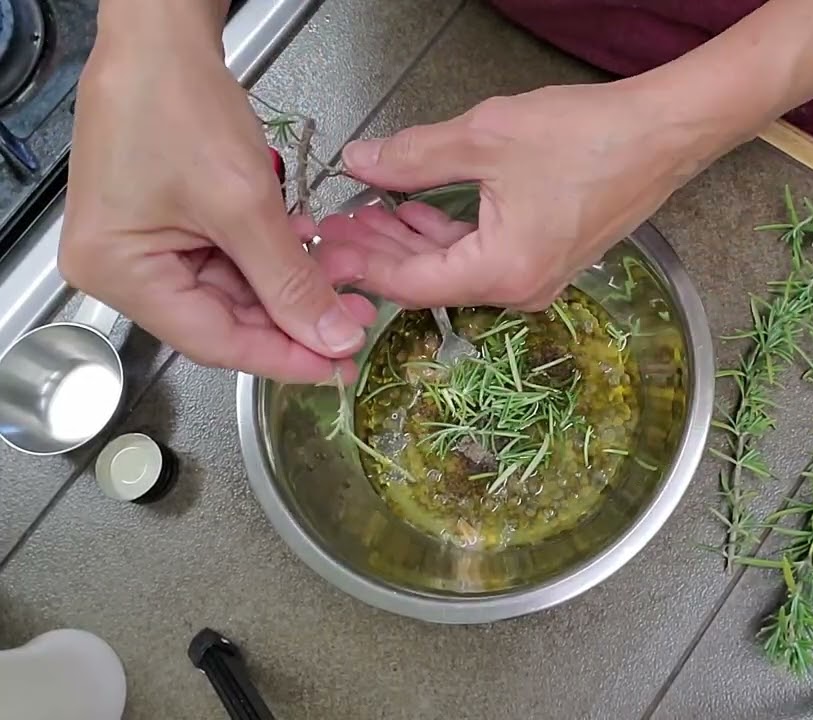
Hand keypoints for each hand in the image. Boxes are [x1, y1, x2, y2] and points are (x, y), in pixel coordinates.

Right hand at [60, 10, 373, 382]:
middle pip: (225, 320)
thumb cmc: (177, 102)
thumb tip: (330, 338)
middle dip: (295, 320)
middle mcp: (121, 268)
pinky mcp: (169, 224)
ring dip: (293, 288)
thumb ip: (291, 281)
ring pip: (235, 292)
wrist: (162, 39)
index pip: (214, 343)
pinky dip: (275, 260)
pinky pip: (230, 260)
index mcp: (119, 271)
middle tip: (354, 323)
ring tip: (347, 286)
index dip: (283, 359)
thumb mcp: (245, 204)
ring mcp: (143, 246)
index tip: (336, 365)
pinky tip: (315, 256)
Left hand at [320, 80, 716, 309]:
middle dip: (379, 255)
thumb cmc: (588, 138)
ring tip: (367, 214)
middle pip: (432, 283)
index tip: (324, 248)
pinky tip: (418, 212)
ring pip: (457, 269)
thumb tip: (361, 161)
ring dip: (411, 243)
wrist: (662, 133)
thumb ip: (414, 156)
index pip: (413, 283)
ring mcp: (540, 278)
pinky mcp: (551, 258)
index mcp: (504, 270)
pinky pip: (484, 257)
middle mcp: (523, 289)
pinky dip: (448, 237)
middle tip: (333, 231)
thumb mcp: (485, 138)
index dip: (362, 266)